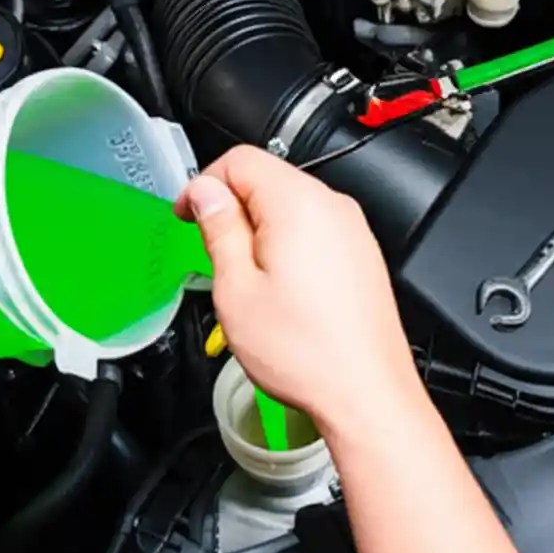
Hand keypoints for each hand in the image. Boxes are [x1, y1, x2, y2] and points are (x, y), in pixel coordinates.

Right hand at [176, 146, 425, 429]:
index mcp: (298, 204)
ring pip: (291, 207)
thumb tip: (205, 193)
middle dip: (231, 209)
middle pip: (267, 180)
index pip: (240, 159)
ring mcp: (352, 231)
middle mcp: (332, 207)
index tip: (188, 213)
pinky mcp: (361, 255)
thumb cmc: (306, 352)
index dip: (203, 183)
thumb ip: (218, 229)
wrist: (365, 393)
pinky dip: (287, 247)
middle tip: (212, 253)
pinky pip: (314, 232)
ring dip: (259, 230)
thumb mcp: (236, 288)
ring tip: (246, 281)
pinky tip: (278, 290)